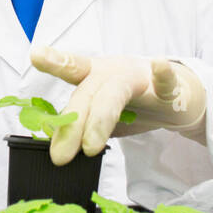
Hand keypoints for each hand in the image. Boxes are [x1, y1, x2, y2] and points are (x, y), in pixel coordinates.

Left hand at [29, 45, 206, 165]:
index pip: (71, 69)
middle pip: (87, 94)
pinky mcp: (167, 90)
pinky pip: (165, 84)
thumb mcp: (100, 115)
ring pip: (115, 95)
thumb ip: (81, 126)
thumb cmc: (130, 103)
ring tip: (90, 147)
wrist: (177, 98)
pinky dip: (163, 75)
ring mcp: (138, 78)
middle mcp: (112, 72)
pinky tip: (159, 65)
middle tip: (59, 156)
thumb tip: (57, 150)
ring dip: (100, 120)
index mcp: (94, 76)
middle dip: (71, 126)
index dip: (55, 61)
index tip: (36, 55)